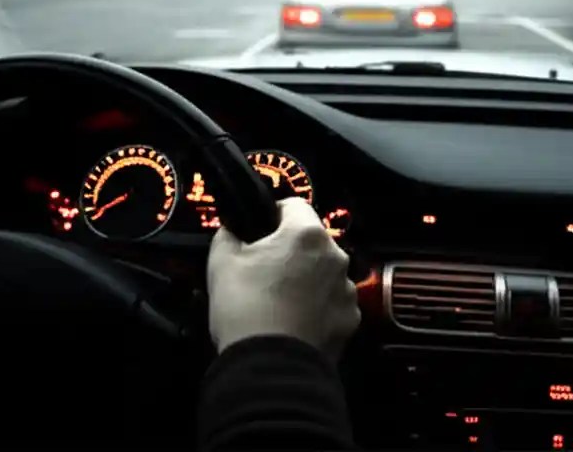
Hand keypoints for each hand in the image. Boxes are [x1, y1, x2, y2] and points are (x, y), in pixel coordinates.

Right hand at [207, 196, 358, 358]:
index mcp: (307, 234)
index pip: (293, 206)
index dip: (272, 215)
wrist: (270, 367)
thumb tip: (233, 230)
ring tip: (279, 302)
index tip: (258, 232)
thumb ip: (228, 234)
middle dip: (290, 252)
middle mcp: (336, 257)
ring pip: (324, 274)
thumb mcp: (222, 262)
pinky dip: (317, 308)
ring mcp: (347, 290)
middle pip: (311, 242)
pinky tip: (295, 322)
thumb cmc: (245, 307)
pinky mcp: (350, 320)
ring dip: (307, 280)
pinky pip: (332, 304)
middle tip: (263, 272)